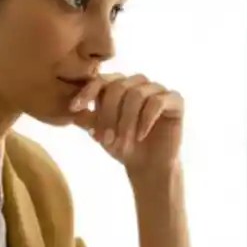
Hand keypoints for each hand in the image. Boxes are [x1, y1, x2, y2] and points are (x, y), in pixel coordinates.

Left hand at [69, 73, 183, 174]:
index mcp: (119, 85)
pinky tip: (141, 136)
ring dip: (125, 121)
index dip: (87, 91)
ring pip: (136, 94)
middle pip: (118, 86)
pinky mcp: (175, 100)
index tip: (74, 108)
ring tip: (122, 142)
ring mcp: (158, 90)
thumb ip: (87, 119)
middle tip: (104, 140)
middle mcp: (138, 83)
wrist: (149, 167)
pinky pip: (157, 102)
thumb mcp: (100, 133)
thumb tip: (71, 110)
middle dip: (108, 114)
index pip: (101, 79)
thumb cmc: (124, 147)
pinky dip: (145, 121)